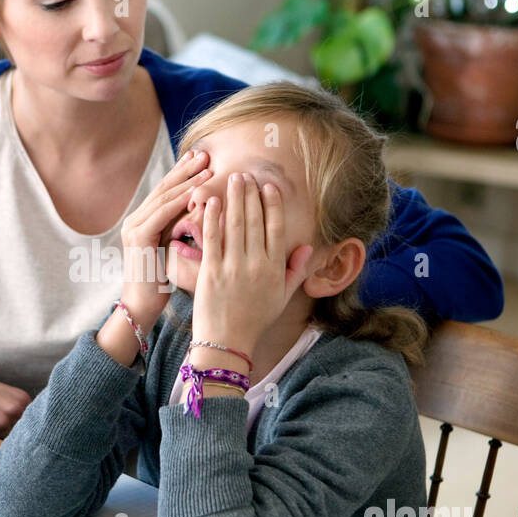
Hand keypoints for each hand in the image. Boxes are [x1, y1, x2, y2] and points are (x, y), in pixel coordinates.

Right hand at [117, 148, 211, 328]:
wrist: (142, 307)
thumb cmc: (162, 283)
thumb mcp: (175, 248)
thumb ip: (183, 227)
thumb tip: (207, 207)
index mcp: (143, 221)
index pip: (166, 191)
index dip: (184, 173)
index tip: (204, 159)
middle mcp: (135, 220)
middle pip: (164, 188)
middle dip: (186, 169)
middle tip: (206, 153)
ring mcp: (133, 227)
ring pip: (164, 197)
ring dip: (187, 180)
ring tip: (207, 167)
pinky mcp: (137, 237)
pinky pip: (161, 213)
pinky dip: (179, 201)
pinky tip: (196, 191)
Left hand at [191, 173, 312, 355]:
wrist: (228, 342)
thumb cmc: (255, 320)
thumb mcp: (282, 297)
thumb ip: (295, 271)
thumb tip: (306, 248)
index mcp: (274, 268)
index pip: (276, 228)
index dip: (273, 204)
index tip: (269, 186)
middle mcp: (256, 264)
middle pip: (255, 220)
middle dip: (251, 194)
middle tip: (246, 174)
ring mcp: (233, 267)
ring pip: (235, 224)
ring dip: (234, 198)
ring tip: (232, 179)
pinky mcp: (211, 272)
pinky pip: (212, 238)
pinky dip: (213, 217)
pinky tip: (212, 201)